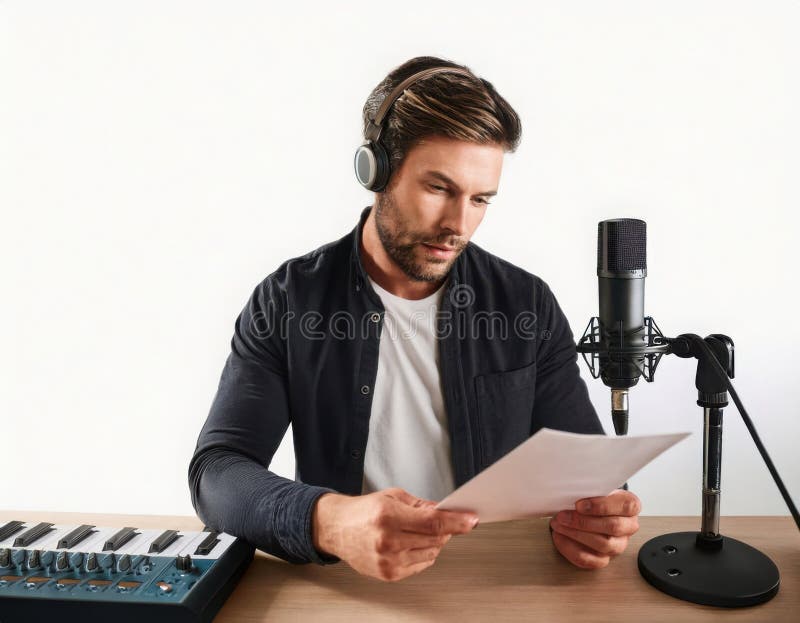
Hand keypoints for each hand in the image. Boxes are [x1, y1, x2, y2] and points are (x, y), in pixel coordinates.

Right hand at [312, 487, 478, 581]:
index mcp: (388, 517)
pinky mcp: (389, 574)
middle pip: (435, 540)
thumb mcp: (393, 496)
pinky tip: (409, 544)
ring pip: (431, 554)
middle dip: (444, 530)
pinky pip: (421, 565)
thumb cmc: (363, 511)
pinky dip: (423, 554)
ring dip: (433, 543)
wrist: (338, 529)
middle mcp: (388, 541)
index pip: (433, 523)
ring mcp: (388, 561)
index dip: (456, 522)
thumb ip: (421, 505)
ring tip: (415, 531)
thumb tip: (446, 511)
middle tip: (439, 521)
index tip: (470, 520)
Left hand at [549, 489, 640, 568]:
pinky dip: (571, 549)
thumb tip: (571, 493)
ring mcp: (618, 545)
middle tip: (563, 516)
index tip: (579, 505)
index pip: (625, 506)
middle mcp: (628, 527)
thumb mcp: (595, 489)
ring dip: (576, 534)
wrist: (591, 511)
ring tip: (559, 525)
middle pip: (613, 527)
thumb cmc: (593, 499)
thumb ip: (590, 490)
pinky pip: (590, 560)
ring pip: (603, 545)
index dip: (601, 506)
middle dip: (584, 522)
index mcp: (630, 506)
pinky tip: (560, 537)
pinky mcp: (604, 558)